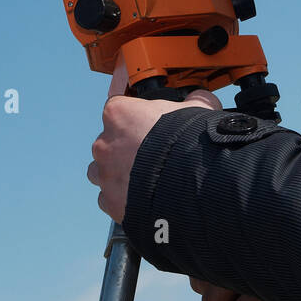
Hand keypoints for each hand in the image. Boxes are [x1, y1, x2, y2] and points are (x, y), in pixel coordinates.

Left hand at [87, 56, 221, 223]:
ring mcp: (106, 175)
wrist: (195, 184)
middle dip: (126, 147)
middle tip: (152, 154)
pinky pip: (109, 199)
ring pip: (101, 171)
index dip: (135, 116)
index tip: (148, 124)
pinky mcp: (112, 203)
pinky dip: (122, 198)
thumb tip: (199, 97)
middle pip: (108, 141)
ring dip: (116, 172)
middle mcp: (105, 144)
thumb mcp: (197, 109)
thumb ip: (193, 101)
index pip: (117, 109)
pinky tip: (142, 198)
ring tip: (142, 177)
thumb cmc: (190, 142)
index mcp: (119, 114)